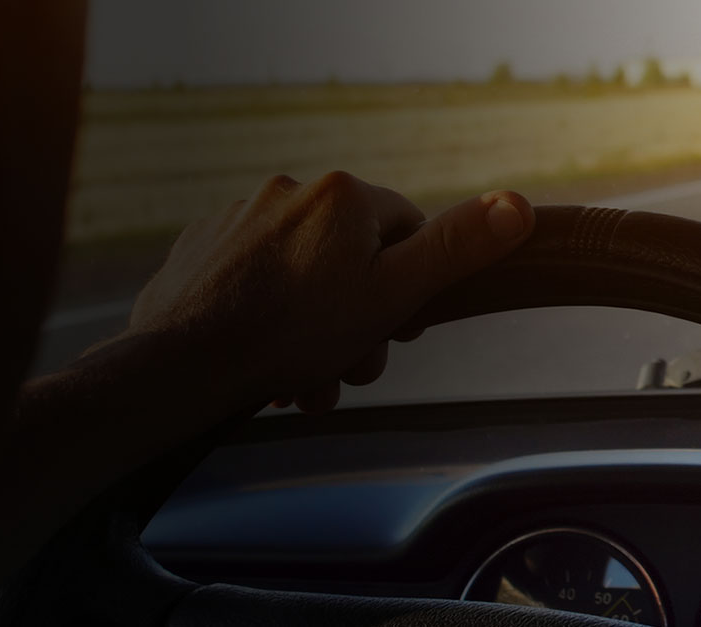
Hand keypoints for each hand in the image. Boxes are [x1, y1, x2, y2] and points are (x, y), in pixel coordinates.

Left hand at [114, 171, 532, 411]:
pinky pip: (256, 280)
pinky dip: (269, 316)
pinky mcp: (202, 248)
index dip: (413, 283)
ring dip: (316, 329)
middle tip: (350, 366)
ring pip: (305, 275)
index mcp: (344, 195)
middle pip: (355, 258)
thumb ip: (456, 248)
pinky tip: (265, 356)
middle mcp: (290, 190)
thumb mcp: (394, 295)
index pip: (409, 229)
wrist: (181, 363)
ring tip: (306, 378)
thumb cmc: (294, 332)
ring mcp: (239, 218)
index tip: (397, 327)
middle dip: (360, 319)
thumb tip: (519, 204)